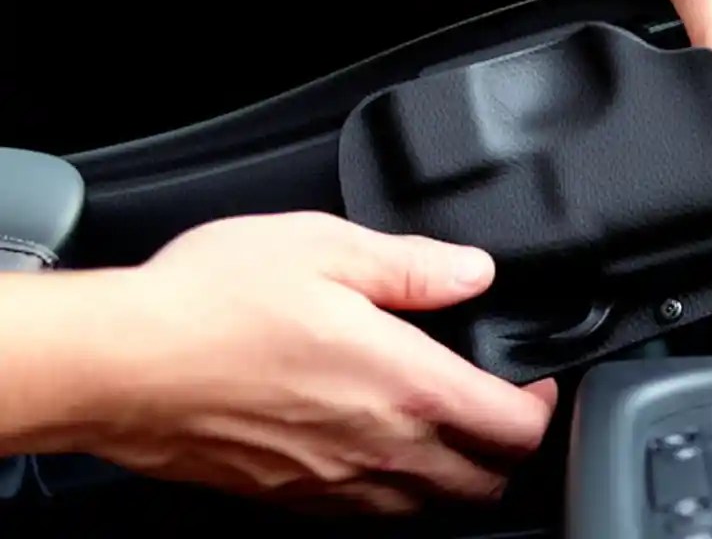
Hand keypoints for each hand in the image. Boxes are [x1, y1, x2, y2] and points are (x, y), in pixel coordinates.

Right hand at [80, 212, 554, 513]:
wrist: (119, 366)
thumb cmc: (212, 303)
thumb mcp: (326, 247)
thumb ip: (415, 265)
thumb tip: (475, 272)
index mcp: (406, 384)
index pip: (515, 426)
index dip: (543, 406)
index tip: (537, 381)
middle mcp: (381, 446)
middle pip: (485, 484)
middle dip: (508, 453)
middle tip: (500, 412)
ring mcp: (336, 482)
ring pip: (430, 508)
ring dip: (455, 478)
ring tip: (447, 436)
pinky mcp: (292, 498)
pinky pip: (370, 515)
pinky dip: (395, 494)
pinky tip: (378, 457)